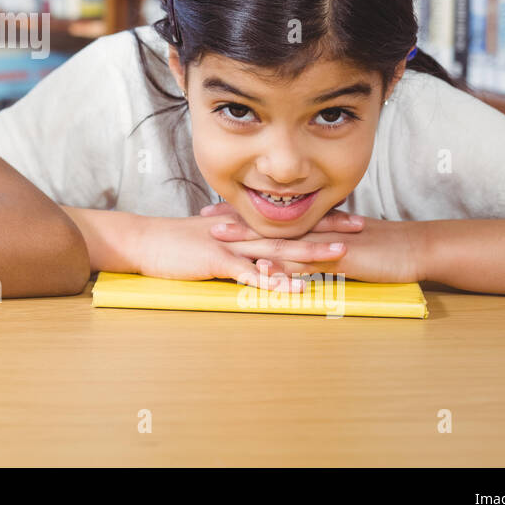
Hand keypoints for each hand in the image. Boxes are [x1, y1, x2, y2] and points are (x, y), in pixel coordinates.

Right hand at [132, 212, 349, 289]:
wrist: (144, 241)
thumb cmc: (173, 243)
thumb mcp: (208, 236)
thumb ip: (233, 238)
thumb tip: (253, 247)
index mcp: (241, 225)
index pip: (286, 219)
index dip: (318, 217)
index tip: (348, 217)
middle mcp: (241, 231)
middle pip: (290, 228)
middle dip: (326, 227)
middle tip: (361, 228)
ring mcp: (229, 245)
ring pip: (276, 248)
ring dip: (309, 251)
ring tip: (340, 254)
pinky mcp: (215, 261)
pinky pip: (248, 273)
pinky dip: (272, 281)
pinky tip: (293, 287)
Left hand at [204, 202, 423, 283]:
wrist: (414, 249)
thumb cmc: (382, 249)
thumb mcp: (343, 246)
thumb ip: (318, 248)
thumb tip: (295, 255)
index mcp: (314, 224)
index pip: (272, 217)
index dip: (243, 214)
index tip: (214, 211)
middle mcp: (315, 229)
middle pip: (268, 224)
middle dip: (235, 221)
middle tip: (204, 219)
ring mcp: (324, 242)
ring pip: (280, 241)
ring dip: (249, 240)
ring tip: (220, 238)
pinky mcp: (338, 258)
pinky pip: (306, 263)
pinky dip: (283, 267)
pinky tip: (263, 268)